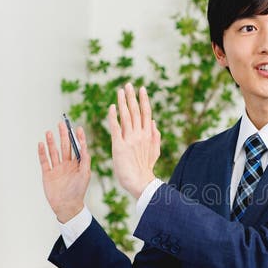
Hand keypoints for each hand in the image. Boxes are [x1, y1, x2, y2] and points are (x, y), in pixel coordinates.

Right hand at [38, 122, 90, 221]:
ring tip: (49, 132)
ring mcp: (56, 168)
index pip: (77, 147)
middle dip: (64, 135)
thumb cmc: (78, 191)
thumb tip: (84, 146)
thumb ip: (85, 160)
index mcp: (77, 164)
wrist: (67, 206)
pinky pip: (44, 161)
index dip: (78, 138)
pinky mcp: (47, 174)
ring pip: (53, 152)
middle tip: (62, 123)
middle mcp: (66, 164)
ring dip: (51, 142)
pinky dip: (42, 152)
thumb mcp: (85, 174)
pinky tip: (41, 144)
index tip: (78, 128)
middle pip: (64, 146)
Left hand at [108, 83, 160, 198]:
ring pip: (126, 116)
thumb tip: (155, 122)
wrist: (140, 182)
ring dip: (123, 102)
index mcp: (149, 135)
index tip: (142, 89)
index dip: (144, 100)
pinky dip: (113, 117)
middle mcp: (140, 135)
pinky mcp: (119, 146)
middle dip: (132, 97)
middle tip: (129, 84)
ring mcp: (129, 139)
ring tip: (120, 91)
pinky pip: (115, 128)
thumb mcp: (155, 152)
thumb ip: (155, 136)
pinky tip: (111, 108)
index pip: (147, 113)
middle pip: (136, 111)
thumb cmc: (145, 169)